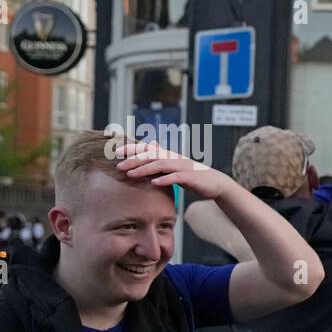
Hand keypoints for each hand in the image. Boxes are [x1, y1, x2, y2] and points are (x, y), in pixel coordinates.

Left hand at [116, 143, 235, 200]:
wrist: (215, 183)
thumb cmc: (192, 176)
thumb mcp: (175, 167)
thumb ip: (161, 158)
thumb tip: (148, 148)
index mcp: (169, 156)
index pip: (148, 150)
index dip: (133, 149)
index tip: (116, 152)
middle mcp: (174, 158)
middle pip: (151, 156)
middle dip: (134, 160)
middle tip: (119, 166)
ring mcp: (183, 167)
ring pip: (160, 165)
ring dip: (144, 169)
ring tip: (131, 174)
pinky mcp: (190, 177)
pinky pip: (176, 177)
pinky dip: (165, 179)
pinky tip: (154, 183)